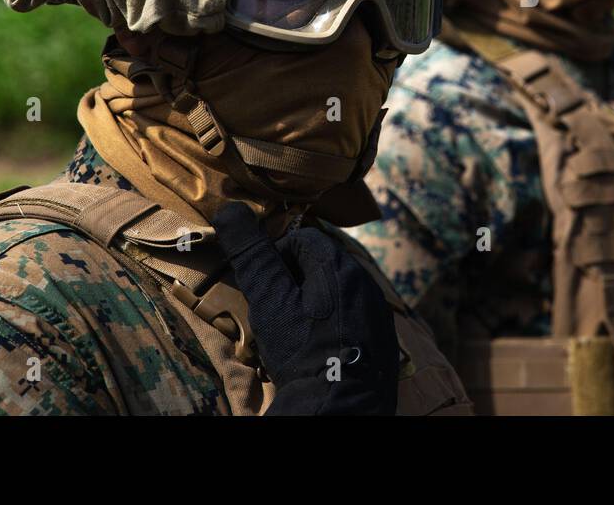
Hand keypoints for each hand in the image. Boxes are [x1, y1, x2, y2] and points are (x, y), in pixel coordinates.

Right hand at [213, 202, 398, 414]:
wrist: (339, 405)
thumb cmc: (301, 349)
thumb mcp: (269, 299)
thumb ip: (252, 254)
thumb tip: (230, 208)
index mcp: (340, 265)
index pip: (302, 239)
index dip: (276, 258)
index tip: (264, 287)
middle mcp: (365, 281)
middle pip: (322, 265)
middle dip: (294, 280)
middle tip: (275, 310)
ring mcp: (378, 311)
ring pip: (338, 291)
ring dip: (315, 303)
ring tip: (294, 332)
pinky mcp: (383, 338)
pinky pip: (353, 317)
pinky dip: (334, 325)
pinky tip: (319, 347)